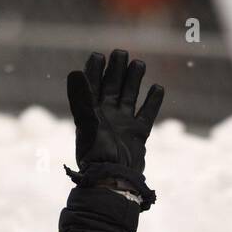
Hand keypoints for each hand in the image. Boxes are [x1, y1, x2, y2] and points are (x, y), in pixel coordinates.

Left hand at [64, 50, 162, 208]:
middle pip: (112, 88)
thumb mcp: (86, 122)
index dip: (94, 71)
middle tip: (121, 53)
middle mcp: (107, 117)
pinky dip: (153, 101)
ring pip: (129, 97)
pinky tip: (157, 88)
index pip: (92, 87)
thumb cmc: (96, 154)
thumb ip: (81, 98)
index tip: (99, 56)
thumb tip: (74, 71)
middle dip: (116, 71)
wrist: (112, 179)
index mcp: (91, 114)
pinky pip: (146, 114)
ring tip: (139, 64)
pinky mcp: (138, 134)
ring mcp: (123, 125)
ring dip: (134, 80)